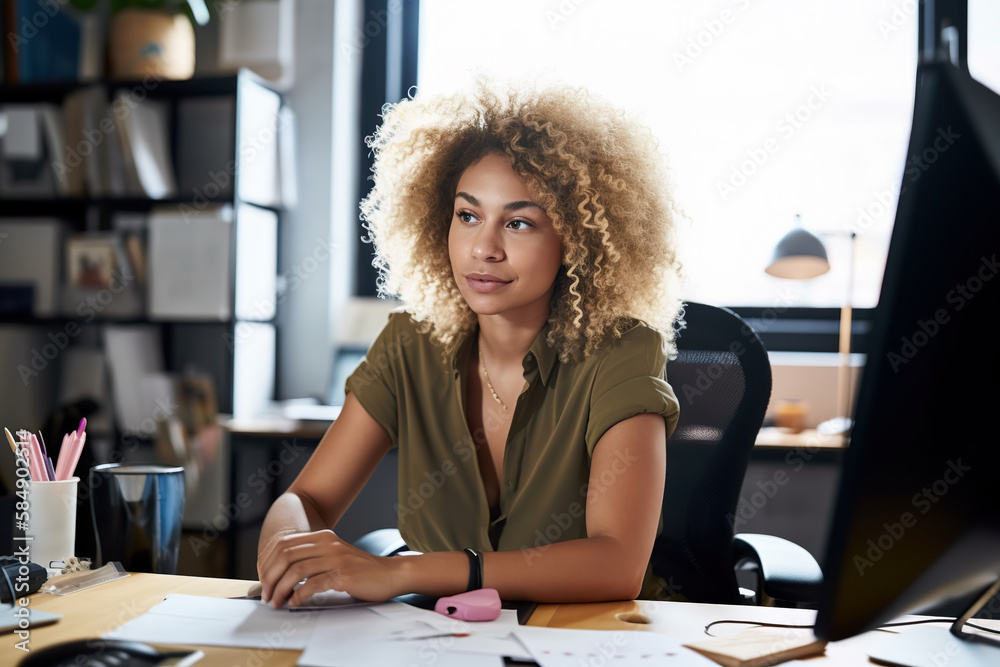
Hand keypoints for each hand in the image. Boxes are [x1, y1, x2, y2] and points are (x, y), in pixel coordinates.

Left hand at [257, 530, 404, 607]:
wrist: (390, 574)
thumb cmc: (361, 570)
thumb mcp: (335, 556)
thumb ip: (314, 558)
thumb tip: (284, 572)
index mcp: (323, 536)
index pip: (285, 544)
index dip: (269, 563)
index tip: (265, 581)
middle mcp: (328, 543)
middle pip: (287, 555)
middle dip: (271, 577)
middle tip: (267, 595)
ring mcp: (336, 557)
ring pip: (296, 570)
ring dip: (282, 589)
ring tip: (277, 602)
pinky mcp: (343, 574)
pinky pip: (313, 584)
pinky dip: (299, 595)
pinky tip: (295, 603)